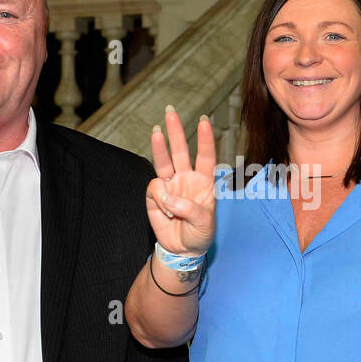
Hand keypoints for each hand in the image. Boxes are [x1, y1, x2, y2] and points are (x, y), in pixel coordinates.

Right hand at [147, 106, 216, 255]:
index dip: (205, 140)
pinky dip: (160, 200)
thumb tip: (169, 198)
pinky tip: (167, 213)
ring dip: (159, 146)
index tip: (204, 121)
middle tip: (171, 111)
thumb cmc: (200, 234)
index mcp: (204, 182)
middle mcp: (186, 178)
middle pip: (181, 151)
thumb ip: (190, 209)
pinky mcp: (155, 196)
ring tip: (156, 131)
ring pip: (163, 161)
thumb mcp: (204, 224)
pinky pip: (154, 189)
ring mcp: (170, 185)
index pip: (206, 157)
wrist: (182, 250)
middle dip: (176, 132)